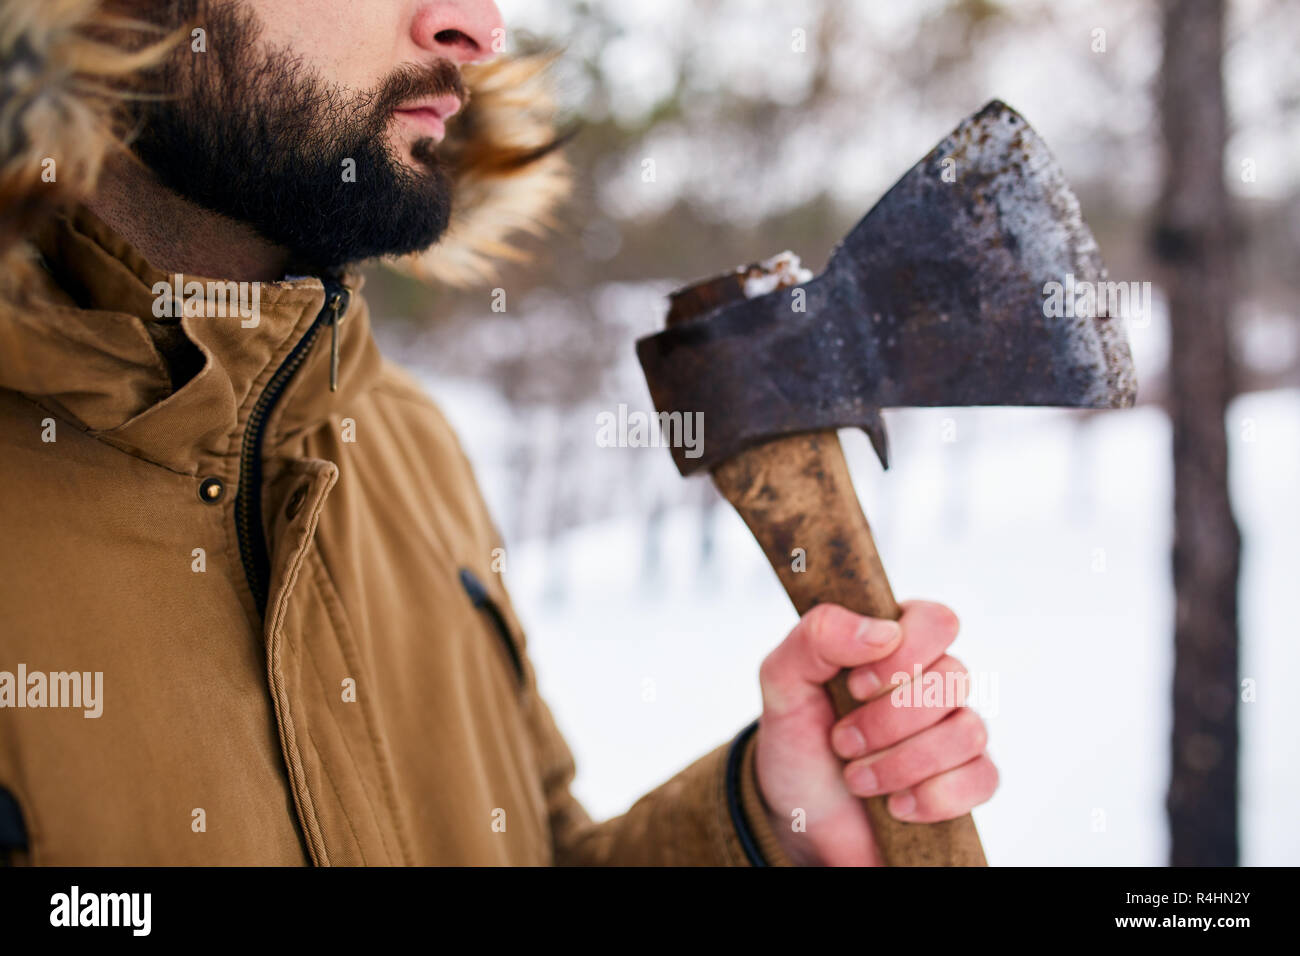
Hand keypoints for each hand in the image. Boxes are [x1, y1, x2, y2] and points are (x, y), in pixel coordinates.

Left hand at [753, 601, 996, 865]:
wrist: (800, 821)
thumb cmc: (798, 743)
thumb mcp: (783, 682)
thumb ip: (817, 637)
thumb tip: (883, 631)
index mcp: (895, 643)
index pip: (936, 622)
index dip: (903, 656)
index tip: (856, 688)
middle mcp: (932, 681)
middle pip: (953, 679)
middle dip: (888, 721)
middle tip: (842, 742)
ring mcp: (954, 731)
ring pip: (969, 731)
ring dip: (903, 763)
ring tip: (858, 779)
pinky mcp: (967, 780)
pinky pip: (983, 778)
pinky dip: (933, 797)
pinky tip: (896, 805)